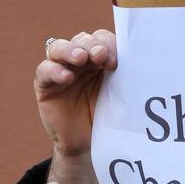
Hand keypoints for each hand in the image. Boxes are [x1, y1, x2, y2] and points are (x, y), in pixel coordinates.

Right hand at [35, 28, 117, 157]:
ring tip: (80, 57)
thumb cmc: (106, 118)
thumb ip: (124, 79)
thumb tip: (140, 64)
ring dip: (71, 50)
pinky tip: (65, 76)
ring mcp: (60, 69)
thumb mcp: (119, 97)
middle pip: (82, 40)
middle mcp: (79, 61)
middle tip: (100, 54)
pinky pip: (44, 70)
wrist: (87, 143)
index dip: (108, 45)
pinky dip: (54, 70)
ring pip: (59, 48)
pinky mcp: (44, 84)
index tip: (116, 61)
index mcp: (99, 59)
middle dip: (91, 45)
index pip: (102, 40)